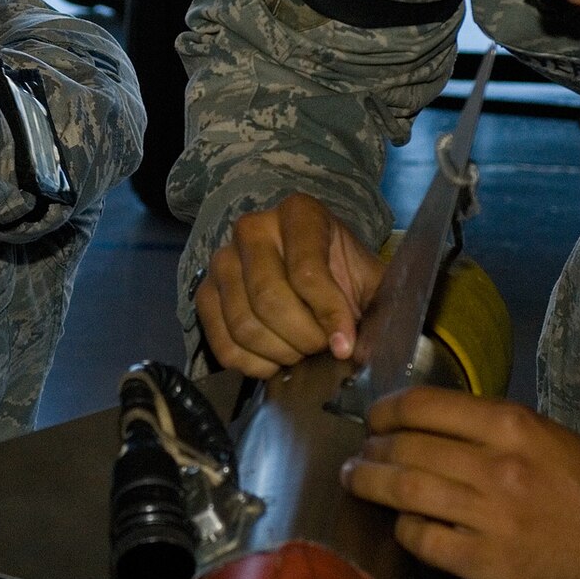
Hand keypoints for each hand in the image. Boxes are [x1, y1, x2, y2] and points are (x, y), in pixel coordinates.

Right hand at [194, 193, 383, 377]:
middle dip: (303, 337)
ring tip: (301, 351)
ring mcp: (222, 260)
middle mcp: (253, 228)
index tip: (344, 345)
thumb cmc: (343, 276)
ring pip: (244, 325)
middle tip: (321, 346)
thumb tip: (352, 350)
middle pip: (269, 299)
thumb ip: (375, 307)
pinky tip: (275, 360)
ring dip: (280, 353)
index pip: (306, 271)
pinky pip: (222, 344)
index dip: (328, 315)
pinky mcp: (204, 293)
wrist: (314, 277)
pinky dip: (254, 365)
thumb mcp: (369, 280)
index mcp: (299, 213)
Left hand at [340, 387, 579, 578]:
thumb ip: (486, 428)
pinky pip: (423, 540)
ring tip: (358, 481)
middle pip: (405, 449)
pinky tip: (403, 525)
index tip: (375, 418)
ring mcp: (490, 518)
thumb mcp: (543, 435)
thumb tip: (424, 424)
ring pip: (404, 492)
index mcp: (511, 426)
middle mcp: (496, 467)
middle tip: (359, 454)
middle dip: (371, 450)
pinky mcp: (488, 565)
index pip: (423, 407)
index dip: (386, 411)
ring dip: (370, 484)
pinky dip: (403, 529)